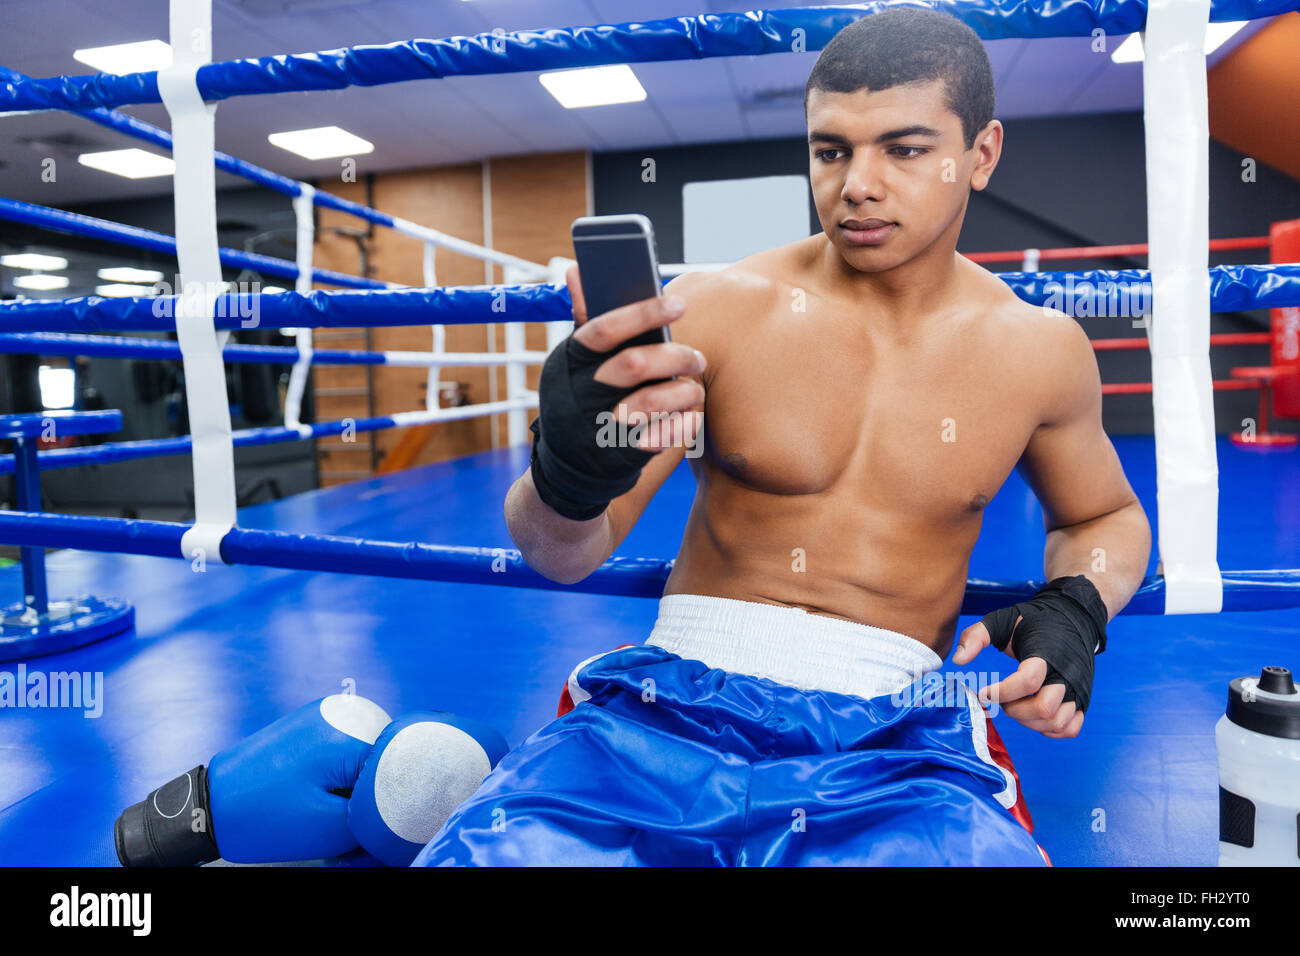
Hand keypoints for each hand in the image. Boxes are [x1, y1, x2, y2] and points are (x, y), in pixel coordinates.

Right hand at [566, 264, 704, 450]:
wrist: (570, 466)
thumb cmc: (581, 398)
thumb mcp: (575, 362)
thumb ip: (585, 319)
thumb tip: (577, 269)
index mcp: (571, 362)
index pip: (603, 329)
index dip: (642, 313)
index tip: (678, 305)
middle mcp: (582, 393)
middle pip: (632, 364)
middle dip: (673, 356)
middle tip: (697, 358)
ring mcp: (599, 426)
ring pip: (649, 402)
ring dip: (682, 392)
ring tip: (695, 388)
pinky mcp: (619, 454)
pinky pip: (661, 438)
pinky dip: (682, 426)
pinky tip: (690, 418)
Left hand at [952, 576, 1109, 738]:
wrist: (1071, 618)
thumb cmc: (1032, 621)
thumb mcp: (1001, 620)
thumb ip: (976, 636)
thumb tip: (957, 660)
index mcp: (1047, 653)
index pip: (1028, 680)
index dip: (1001, 692)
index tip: (982, 692)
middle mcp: (1067, 673)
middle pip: (1044, 707)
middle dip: (1015, 710)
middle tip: (1002, 701)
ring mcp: (1078, 689)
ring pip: (1057, 722)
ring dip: (1030, 722)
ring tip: (1016, 707)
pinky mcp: (1083, 699)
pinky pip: (1070, 728)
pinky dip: (1050, 729)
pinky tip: (1033, 716)